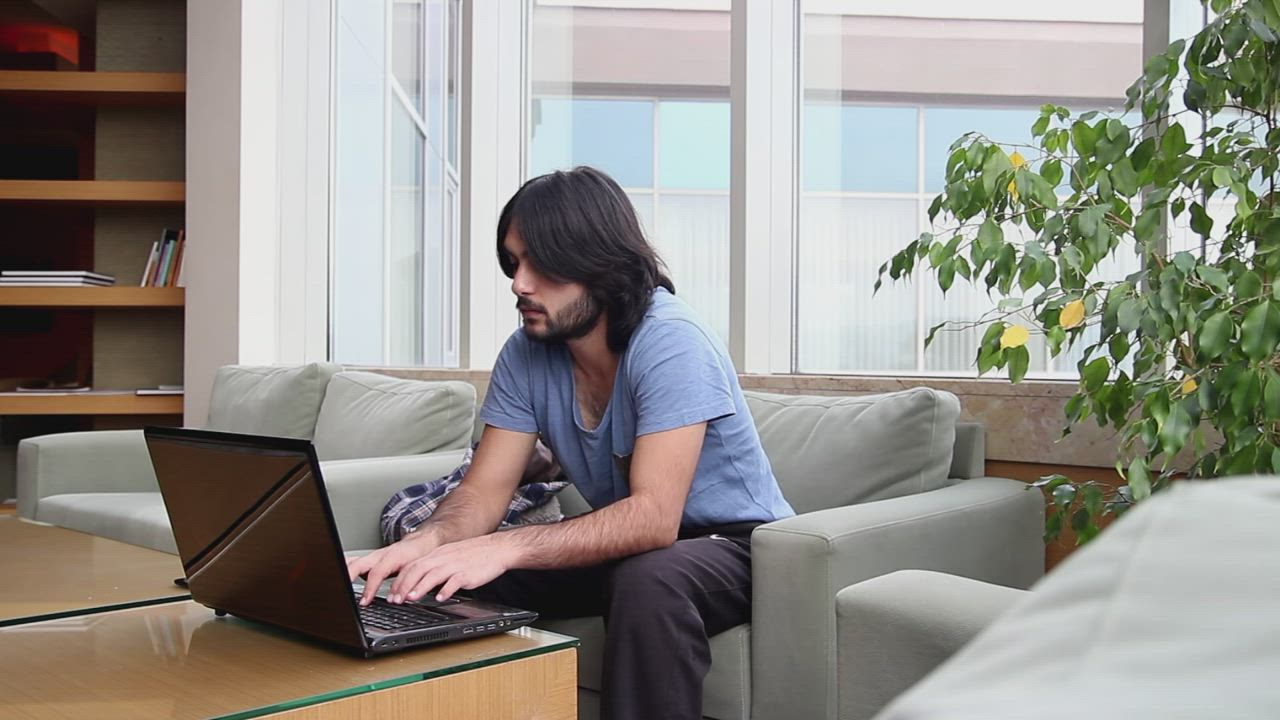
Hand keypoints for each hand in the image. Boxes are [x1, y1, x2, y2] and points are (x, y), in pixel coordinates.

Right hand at [347, 530, 441, 606]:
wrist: (422, 540)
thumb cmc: (419, 554)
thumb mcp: (416, 568)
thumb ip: (405, 582)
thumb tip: (397, 599)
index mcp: (392, 556)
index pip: (377, 573)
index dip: (370, 588)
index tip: (365, 601)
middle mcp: (379, 555)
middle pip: (358, 564)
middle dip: (349, 577)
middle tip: (343, 593)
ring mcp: (373, 556)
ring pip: (353, 561)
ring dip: (344, 572)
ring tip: (336, 585)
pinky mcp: (370, 559)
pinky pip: (354, 563)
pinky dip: (346, 570)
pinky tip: (341, 578)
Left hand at [388, 533, 520, 603]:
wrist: (497, 548)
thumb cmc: (473, 555)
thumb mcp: (449, 558)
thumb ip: (433, 568)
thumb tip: (417, 584)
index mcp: (437, 555)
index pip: (412, 566)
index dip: (399, 580)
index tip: (392, 594)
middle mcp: (443, 558)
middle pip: (418, 570)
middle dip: (404, 586)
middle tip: (396, 600)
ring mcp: (455, 565)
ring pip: (433, 574)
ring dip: (420, 587)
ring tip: (411, 599)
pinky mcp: (467, 572)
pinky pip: (455, 581)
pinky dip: (446, 590)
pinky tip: (440, 599)